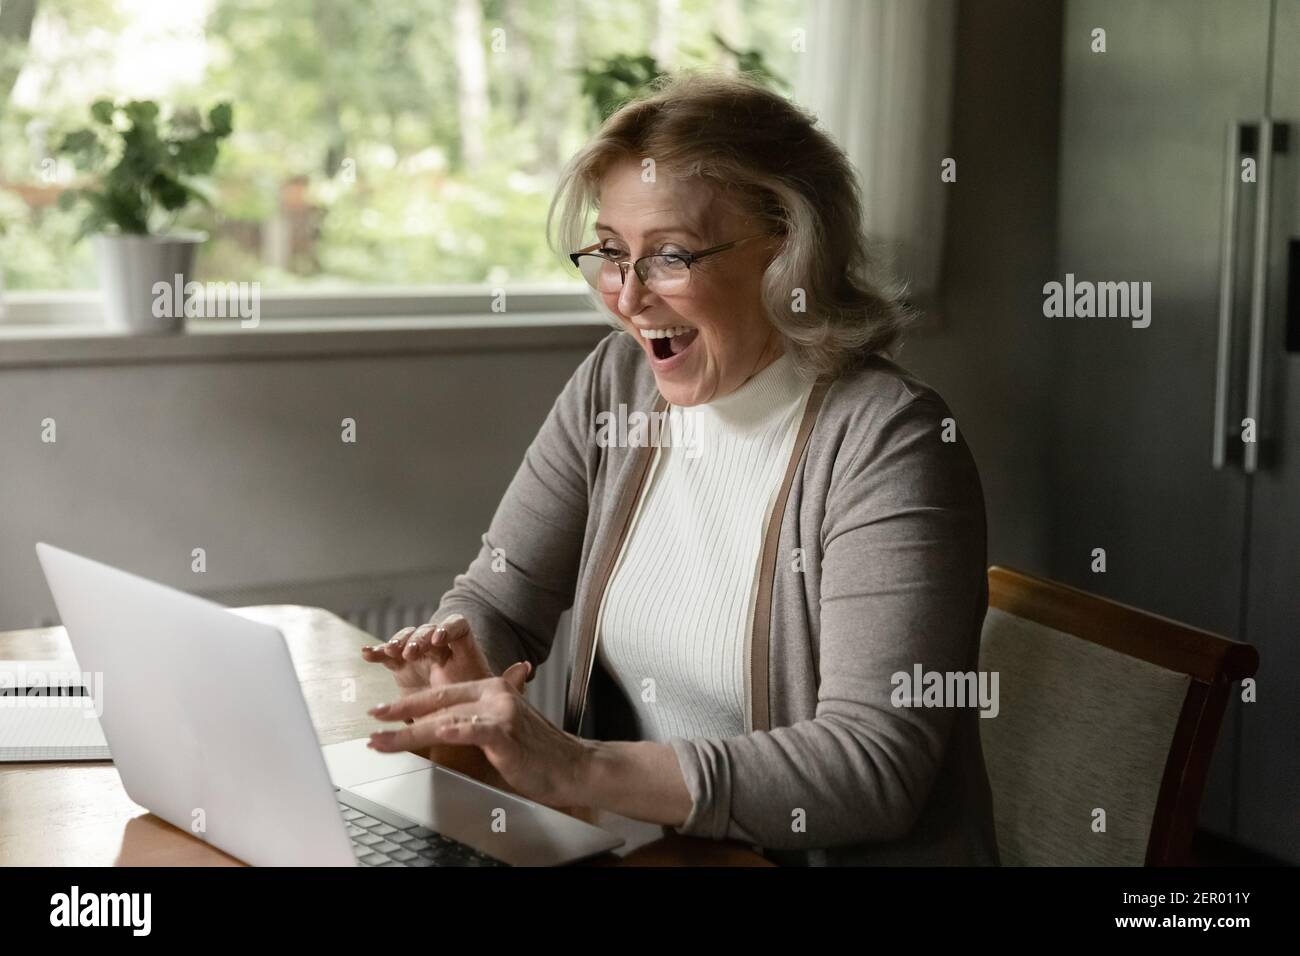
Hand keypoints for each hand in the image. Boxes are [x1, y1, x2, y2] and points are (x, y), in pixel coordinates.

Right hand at [360, 613, 529, 696]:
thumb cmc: (477, 703)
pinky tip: (368, 654)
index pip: (457, 627)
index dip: (447, 629)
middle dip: (419, 638)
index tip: (438, 640)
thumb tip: (525, 668)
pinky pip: (388, 656)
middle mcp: (440, 648)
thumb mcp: (493, 696)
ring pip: (407, 639)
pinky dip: (378, 653)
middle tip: (412, 651)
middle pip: (427, 631)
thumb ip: (508, 684)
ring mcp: (418, 656)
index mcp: (463, 650)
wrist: (457, 719)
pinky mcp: (400, 668)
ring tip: (390, 652)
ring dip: (398, 643)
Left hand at [365, 674, 589, 808]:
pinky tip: (428, 737)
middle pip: (437, 703)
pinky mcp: (505, 732)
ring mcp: (500, 711)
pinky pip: (470, 730)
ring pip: (444, 718)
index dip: (410, 703)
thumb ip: (480, 721)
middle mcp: (494, 693)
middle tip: (372, 720)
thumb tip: (453, 725)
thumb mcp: (506, 728)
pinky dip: (448, 733)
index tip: (383, 712)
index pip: (442, 694)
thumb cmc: (540, 753)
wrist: (574, 766)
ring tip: (381, 741)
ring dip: (408, 732)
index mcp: (492, 689)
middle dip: (399, 713)